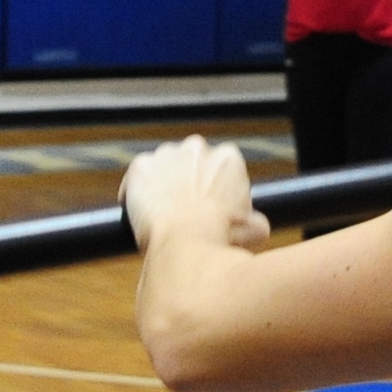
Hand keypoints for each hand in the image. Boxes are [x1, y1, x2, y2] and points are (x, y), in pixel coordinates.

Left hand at [122, 136, 261, 252]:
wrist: (185, 244)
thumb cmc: (220, 238)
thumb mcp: (255, 230)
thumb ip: (255, 218)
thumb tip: (254, 222)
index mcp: (228, 157)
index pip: (222, 168)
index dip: (217, 191)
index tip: (213, 210)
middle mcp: (197, 147)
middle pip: (191, 164)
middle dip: (189, 183)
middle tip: (187, 213)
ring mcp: (165, 154)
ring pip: (162, 169)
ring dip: (163, 186)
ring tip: (164, 216)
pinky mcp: (140, 167)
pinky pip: (136, 180)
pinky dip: (136, 194)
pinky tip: (141, 215)